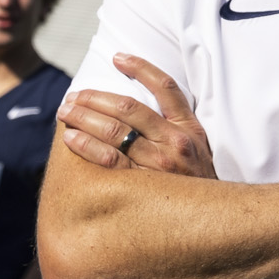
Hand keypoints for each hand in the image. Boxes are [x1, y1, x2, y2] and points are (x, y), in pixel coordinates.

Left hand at [56, 55, 217, 178]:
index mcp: (188, 128)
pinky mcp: (144, 186)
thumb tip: (140, 108)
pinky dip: (88, 146)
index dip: (140, 67)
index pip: (165, 87)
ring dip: (85, 117)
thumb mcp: (199, 149)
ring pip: (115, 131)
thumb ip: (177, 127)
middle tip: (73, 95)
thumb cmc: (199, 184)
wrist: (212, 221)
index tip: (118, 57)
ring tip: (66, 111)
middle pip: (129, 108)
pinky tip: (72, 138)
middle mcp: (174, 141)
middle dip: (96, 97)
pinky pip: (110, 161)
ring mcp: (159, 164)